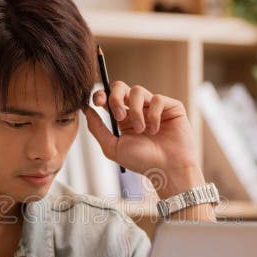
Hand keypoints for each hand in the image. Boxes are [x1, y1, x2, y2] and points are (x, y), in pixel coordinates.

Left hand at [84, 81, 204, 198]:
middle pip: (120, 86)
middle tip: (119, 117)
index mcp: (123, 119)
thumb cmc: (142, 162)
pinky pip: (157, 98)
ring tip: (141, 130)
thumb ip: (97, 128)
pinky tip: (156, 130)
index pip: (108, 97)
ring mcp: (154, 107)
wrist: (168, 169)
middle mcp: (138, 110)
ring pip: (138, 91)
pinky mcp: (171, 106)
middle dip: (116, 97)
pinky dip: (154, 114)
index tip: (98, 103)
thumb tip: (85, 109)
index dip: (101, 95)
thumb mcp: (113, 147)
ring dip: (136, 111)